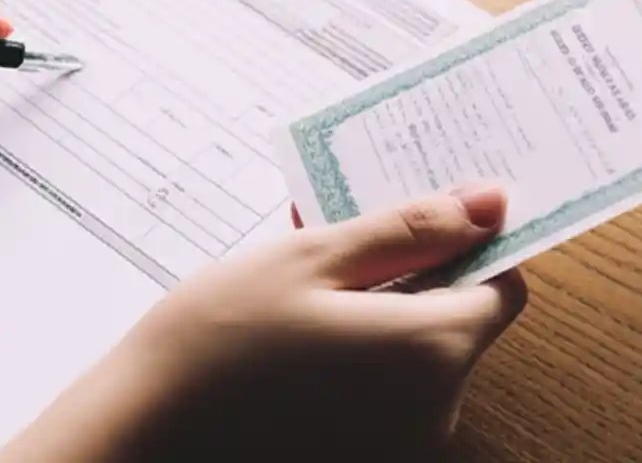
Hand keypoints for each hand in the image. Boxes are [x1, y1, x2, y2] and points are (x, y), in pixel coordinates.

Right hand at [0, 186, 526, 461]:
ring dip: (372, 309)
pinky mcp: (362, 459)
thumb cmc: (214, 344)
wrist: (140, 439)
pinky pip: (379, 393)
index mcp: (433, 352)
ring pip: (410, 354)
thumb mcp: (310, 260)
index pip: (501, 285)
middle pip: (453, 319)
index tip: (414, 215)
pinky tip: (290, 331)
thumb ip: (408, 230)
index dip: (464, 243)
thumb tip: (489, 203)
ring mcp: (397, 446)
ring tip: (298, 282)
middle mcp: (433, 413)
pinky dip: (352, 355)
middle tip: (336, 237)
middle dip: (404, 271)